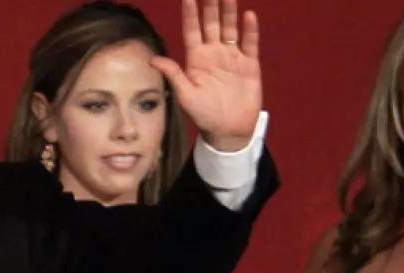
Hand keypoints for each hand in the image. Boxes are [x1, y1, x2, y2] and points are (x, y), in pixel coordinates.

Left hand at [151, 0, 261, 151]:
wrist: (228, 130)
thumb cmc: (204, 116)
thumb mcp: (185, 96)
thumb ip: (173, 75)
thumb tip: (153, 60)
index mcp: (197, 59)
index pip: (192, 30)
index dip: (190, 13)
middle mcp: (214, 54)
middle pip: (212, 23)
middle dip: (211, 5)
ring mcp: (232, 57)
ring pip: (230, 28)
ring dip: (229, 11)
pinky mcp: (249, 64)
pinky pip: (250, 43)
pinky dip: (250, 29)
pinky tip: (249, 15)